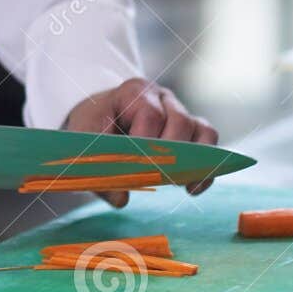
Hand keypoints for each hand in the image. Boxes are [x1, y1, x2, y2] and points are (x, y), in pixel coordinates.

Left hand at [65, 78, 217, 205]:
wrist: (99, 117)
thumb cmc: (92, 127)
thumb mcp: (84, 142)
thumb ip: (97, 168)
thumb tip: (122, 198)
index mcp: (133, 92)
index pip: (150, 114)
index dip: (147, 143)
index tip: (138, 167)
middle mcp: (161, 97)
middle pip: (180, 120)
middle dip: (170, 153)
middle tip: (157, 177)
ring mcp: (179, 111)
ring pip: (200, 130)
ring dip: (191, 161)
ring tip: (177, 184)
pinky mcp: (189, 129)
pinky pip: (208, 142)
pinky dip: (205, 166)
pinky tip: (192, 188)